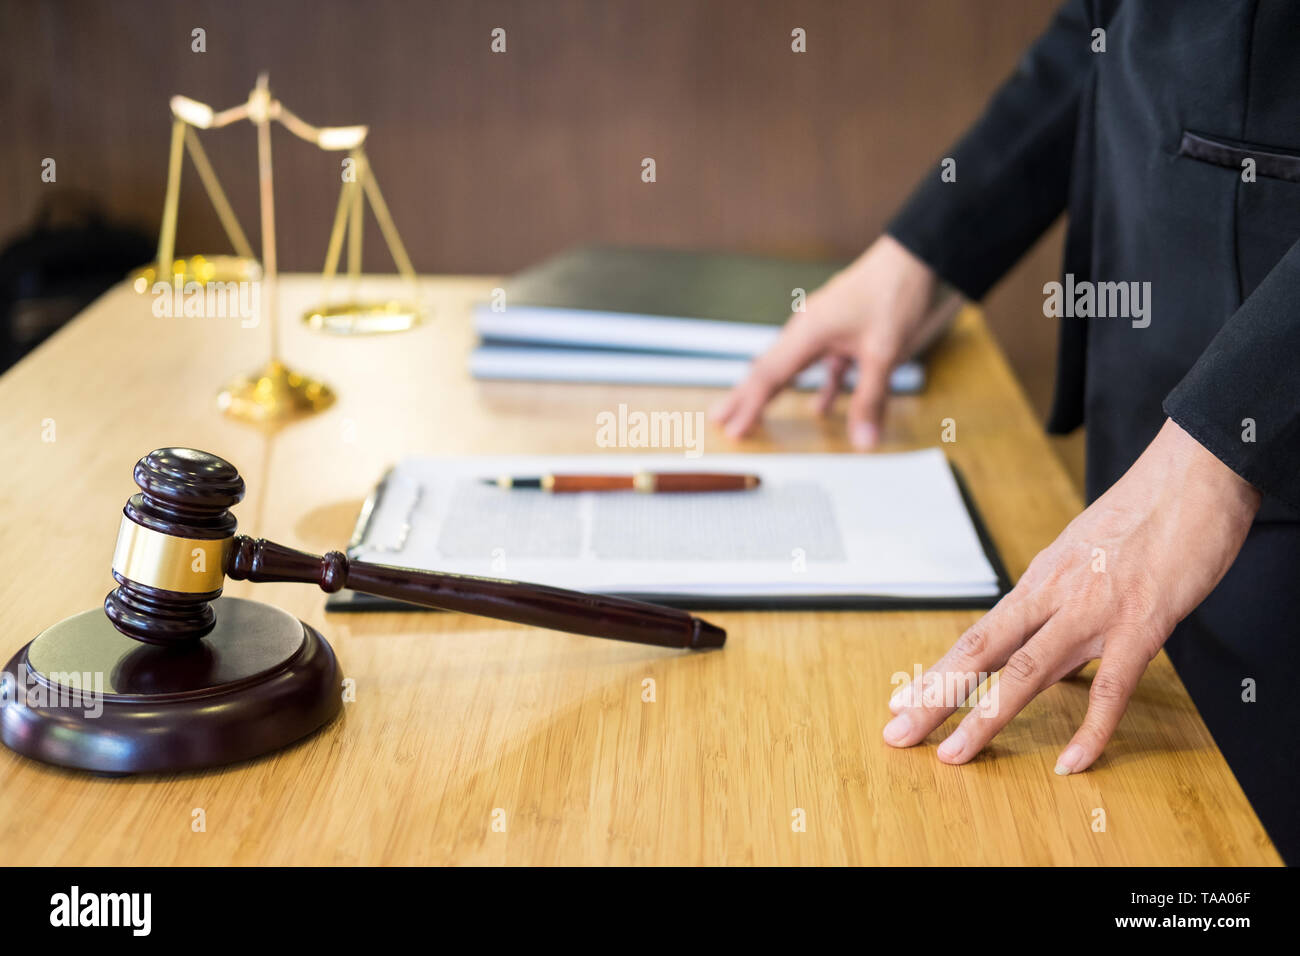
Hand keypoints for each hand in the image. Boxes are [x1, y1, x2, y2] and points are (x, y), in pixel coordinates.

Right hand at [708, 234, 958, 448]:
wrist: (915, 259)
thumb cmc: (894, 294)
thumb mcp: (883, 353)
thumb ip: (870, 399)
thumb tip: (863, 441)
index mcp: (807, 332)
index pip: (768, 376)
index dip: (748, 406)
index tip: (731, 428)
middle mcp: (807, 330)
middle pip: (768, 369)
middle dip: (745, 397)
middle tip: (719, 419)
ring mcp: (823, 329)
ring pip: (791, 366)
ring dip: (775, 391)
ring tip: (755, 411)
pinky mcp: (841, 331)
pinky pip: (821, 364)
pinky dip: (818, 387)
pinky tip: (821, 408)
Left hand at [883, 418, 1260, 772]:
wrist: (1195, 473)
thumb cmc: (1144, 511)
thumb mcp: (1083, 552)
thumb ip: (1060, 599)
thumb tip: (1042, 637)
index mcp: (1039, 581)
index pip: (977, 636)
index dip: (937, 672)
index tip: (901, 702)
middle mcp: (1054, 596)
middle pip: (981, 653)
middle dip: (935, 697)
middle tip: (897, 733)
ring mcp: (1094, 611)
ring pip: (1028, 672)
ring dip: (985, 716)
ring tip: (953, 754)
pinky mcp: (1143, 623)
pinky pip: (1112, 687)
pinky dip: (1091, 729)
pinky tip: (1072, 763)